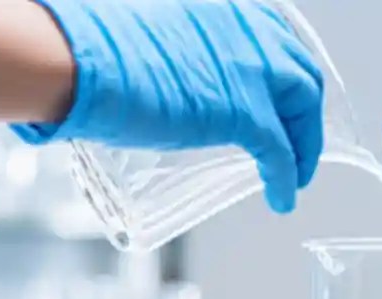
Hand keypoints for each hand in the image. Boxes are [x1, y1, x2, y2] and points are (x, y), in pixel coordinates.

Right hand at [14, 0, 323, 213]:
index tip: (280, 94)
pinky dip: (286, 177)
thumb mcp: (143, 28)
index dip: (282, 69)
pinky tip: (282, 197)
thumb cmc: (88, 45)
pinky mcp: (245, 111)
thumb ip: (162, 47)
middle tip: (296, 138)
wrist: (78, 62)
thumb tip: (149, 73)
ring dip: (303, 143)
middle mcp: (246, 27)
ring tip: (294, 174)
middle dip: (303, 108)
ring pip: (302, 106)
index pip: (272, 35)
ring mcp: (250, 68)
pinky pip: (280, 151)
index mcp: (223, 5)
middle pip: (298, 68)